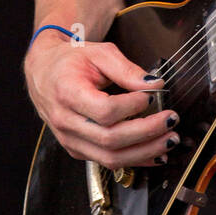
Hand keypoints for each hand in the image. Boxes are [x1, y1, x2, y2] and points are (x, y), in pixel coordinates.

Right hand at [24, 29, 174, 168]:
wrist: (45, 73)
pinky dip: (135, 160)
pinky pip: (107, 161)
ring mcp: (70, 140)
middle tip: (170, 120)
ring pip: (110, 157)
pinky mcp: (78, 149)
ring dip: (145, 152)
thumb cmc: (70, 61)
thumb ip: (127, 69)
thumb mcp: (98, 53)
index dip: (132, 107)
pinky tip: (155, 153)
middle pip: (110, 138)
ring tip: (169, 140)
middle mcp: (66, 121)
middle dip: (146, 132)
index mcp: (68, 93)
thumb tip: (154, 84)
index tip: (151, 97)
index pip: (104, 110)